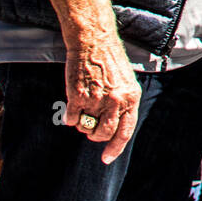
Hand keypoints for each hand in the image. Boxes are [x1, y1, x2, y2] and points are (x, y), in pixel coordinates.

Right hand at [63, 37, 140, 163]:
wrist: (94, 42)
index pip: (125, 131)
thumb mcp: (126, 82)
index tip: (106, 158)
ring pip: (86, 128)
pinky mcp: (78, 97)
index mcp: (131, 98)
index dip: (115, 148)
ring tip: (83, 109)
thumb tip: (112, 129)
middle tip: (91, 129)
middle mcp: (116, 101)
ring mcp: (97, 100)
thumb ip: (122, 104)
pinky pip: (72, 119)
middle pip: (105, 133)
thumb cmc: (109, 61)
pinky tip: (73, 105)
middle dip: (96, 136)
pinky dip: (70, 117)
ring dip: (82, 125)